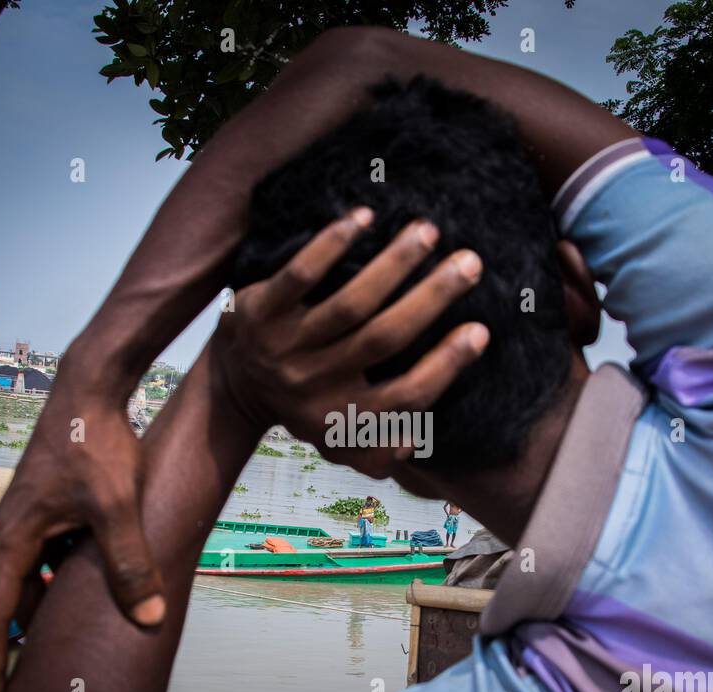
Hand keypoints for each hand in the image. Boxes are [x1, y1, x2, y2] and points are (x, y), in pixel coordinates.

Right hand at [0, 379, 163, 691]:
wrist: (93, 387)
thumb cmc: (98, 445)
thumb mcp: (118, 510)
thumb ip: (131, 565)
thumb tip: (150, 620)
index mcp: (15, 538)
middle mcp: (13, 528)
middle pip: (12, 599)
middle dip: (20, 643)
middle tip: (29, 685)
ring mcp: (31, 513)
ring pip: (35, 575)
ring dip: (47, 607)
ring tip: (65, 644)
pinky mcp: (52, 501)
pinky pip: (51, 553)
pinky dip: (65, 577)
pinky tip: (94, 589)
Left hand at [211, 208, 489, 476]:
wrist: (233, 384)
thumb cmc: (306, 403)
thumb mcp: (339, 443)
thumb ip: (378, 452)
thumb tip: (414, 441)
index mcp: (342, 418)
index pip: (406, 397)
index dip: (447, 365)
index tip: (480, 331)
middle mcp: (314, 385)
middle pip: (384, 339)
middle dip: (433, 298)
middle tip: (470, 263)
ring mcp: (285, 348)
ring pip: (349, 303)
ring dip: (394, 263)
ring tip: (427, 232)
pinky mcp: (259, 312)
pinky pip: (301, 275)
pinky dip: (333, 243)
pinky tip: (365, 217)